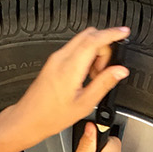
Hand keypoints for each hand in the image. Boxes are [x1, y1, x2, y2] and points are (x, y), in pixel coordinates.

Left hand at [2, 27, 130, 148]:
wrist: (28, 119)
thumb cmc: (51, 116)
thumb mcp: (84, 103)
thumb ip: (104, 83)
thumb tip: (120, 71)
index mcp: (70, 68)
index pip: (94, 40)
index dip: (112, 33)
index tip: (123, 32)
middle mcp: (61, 58)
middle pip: (89, 35)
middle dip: (104, 46)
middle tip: (107, 68)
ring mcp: (56, 58)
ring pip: (82, 41)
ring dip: (95, 52)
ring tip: (95, 76)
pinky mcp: (54, 62)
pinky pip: (75, 49)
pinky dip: (86, 56)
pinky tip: (86, 75)